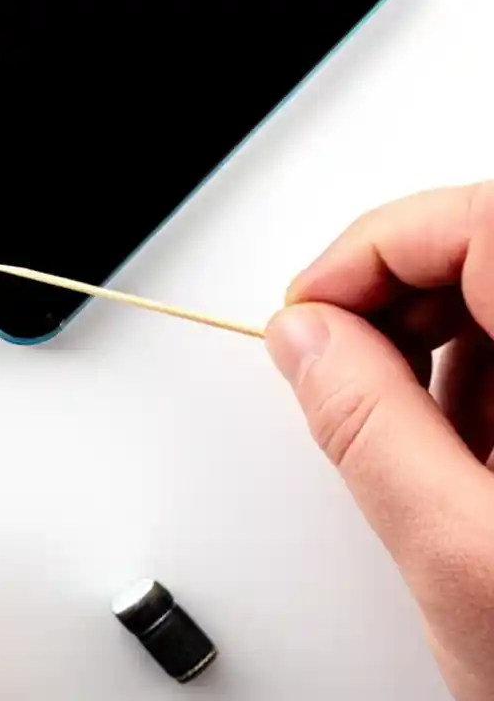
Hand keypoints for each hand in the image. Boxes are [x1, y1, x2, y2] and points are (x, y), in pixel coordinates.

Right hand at [265, 181, 493, 699]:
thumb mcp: (463, 557)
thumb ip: (369, 427)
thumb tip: (305, 338)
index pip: (485, 222)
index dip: (377, 247)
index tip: (311, 308)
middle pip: (491, 246)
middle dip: (394, 295)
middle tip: (333, 357)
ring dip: (433, 347)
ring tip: (406, 430)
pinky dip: (478, 386)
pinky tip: (465, 451)